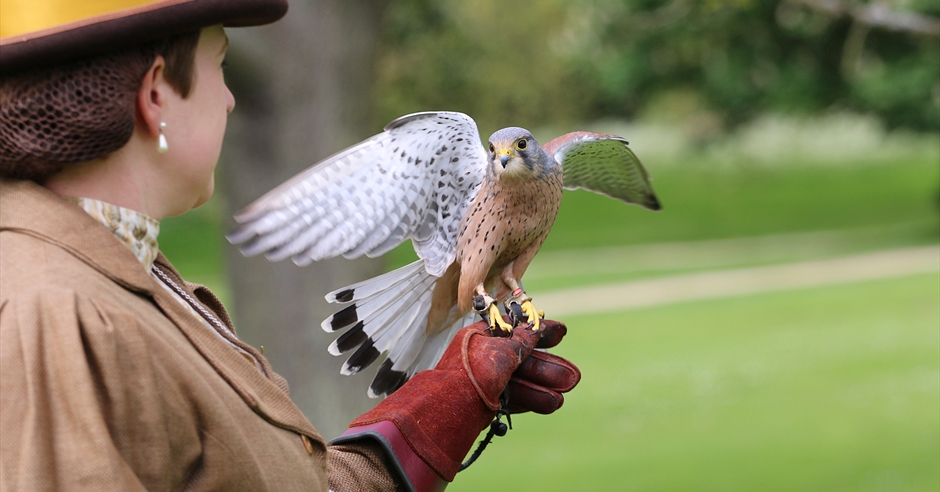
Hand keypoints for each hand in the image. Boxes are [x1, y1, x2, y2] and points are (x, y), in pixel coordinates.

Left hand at [336, 319, 580, 486]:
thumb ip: (520, 342)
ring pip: (519, 379)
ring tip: (567, 390)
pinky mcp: (483, 403)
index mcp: (480, 337)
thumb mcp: (501, 352)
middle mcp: (481, 357)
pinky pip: (512, 397)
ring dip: (544, 384)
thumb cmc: (471, 372)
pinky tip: (551, 403)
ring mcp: (482, 381)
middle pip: (521, 357)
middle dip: (547, 365)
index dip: (537, 331)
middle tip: (573, 374)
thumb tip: (534, 328)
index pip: (513, 330)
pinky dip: (531, 399)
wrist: (446, 409)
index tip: (560, 332)